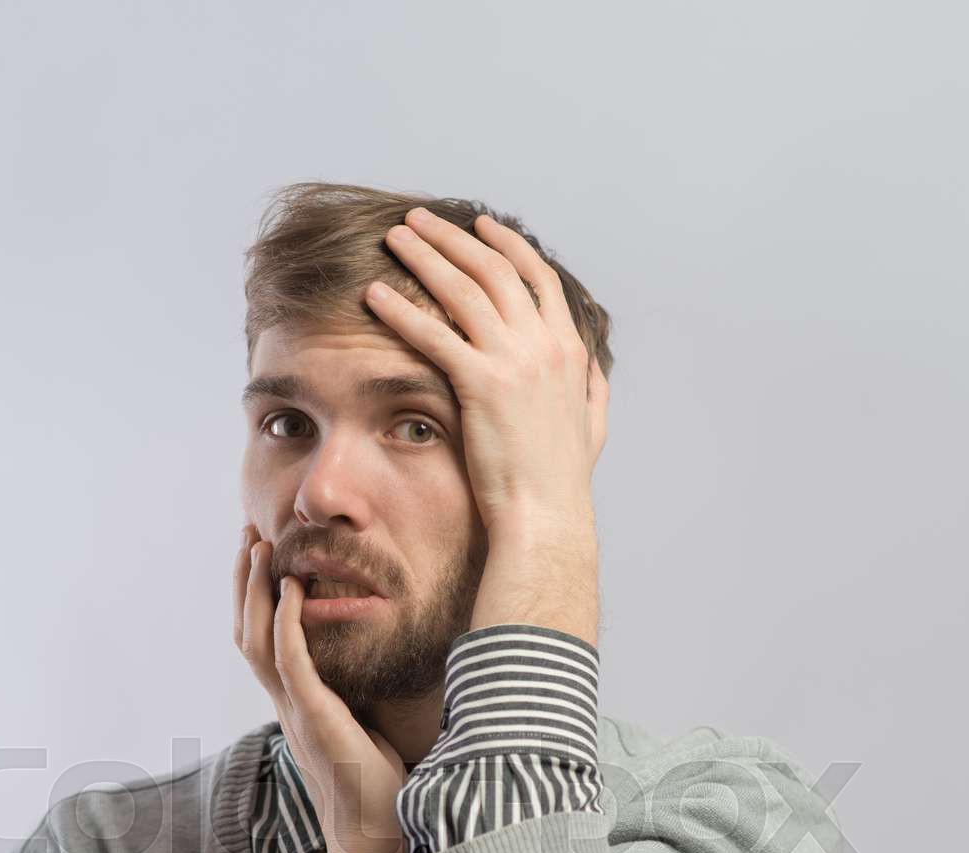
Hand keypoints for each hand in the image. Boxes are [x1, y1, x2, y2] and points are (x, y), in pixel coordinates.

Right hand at [233, 522, 408, 852]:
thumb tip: (368, 676)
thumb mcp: (362, 732)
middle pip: (247, 632)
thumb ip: (353, 701)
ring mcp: (296, 711)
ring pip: (257, 640)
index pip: (262, 642)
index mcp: (296, 706)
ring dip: (256, 591)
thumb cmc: (376, 792)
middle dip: (245, 581)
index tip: (262, 558)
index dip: (255, 599)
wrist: (374, 840)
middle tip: (248, 535)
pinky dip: (286, 623)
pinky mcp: (315, 718)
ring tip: (260, 547)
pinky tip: (292, 590)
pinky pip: (290, 662)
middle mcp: (287, 705)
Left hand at [367, 207, 608, 540]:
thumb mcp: (591, 429)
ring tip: (396, 237)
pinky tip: (374, 295)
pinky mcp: (482, 385)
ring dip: (426, 256)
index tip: (479, 227)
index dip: (506, 247)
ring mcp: (515, 362)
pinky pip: (434, 335)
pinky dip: (401, 310)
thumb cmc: (562, 483)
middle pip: (495, 270)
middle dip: (454, 238)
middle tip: (419, 219)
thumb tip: (594, 372)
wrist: (548, 516)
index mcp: (569, 351)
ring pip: (464, 289)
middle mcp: (544, 346)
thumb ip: (592, 392)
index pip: (538, 278)